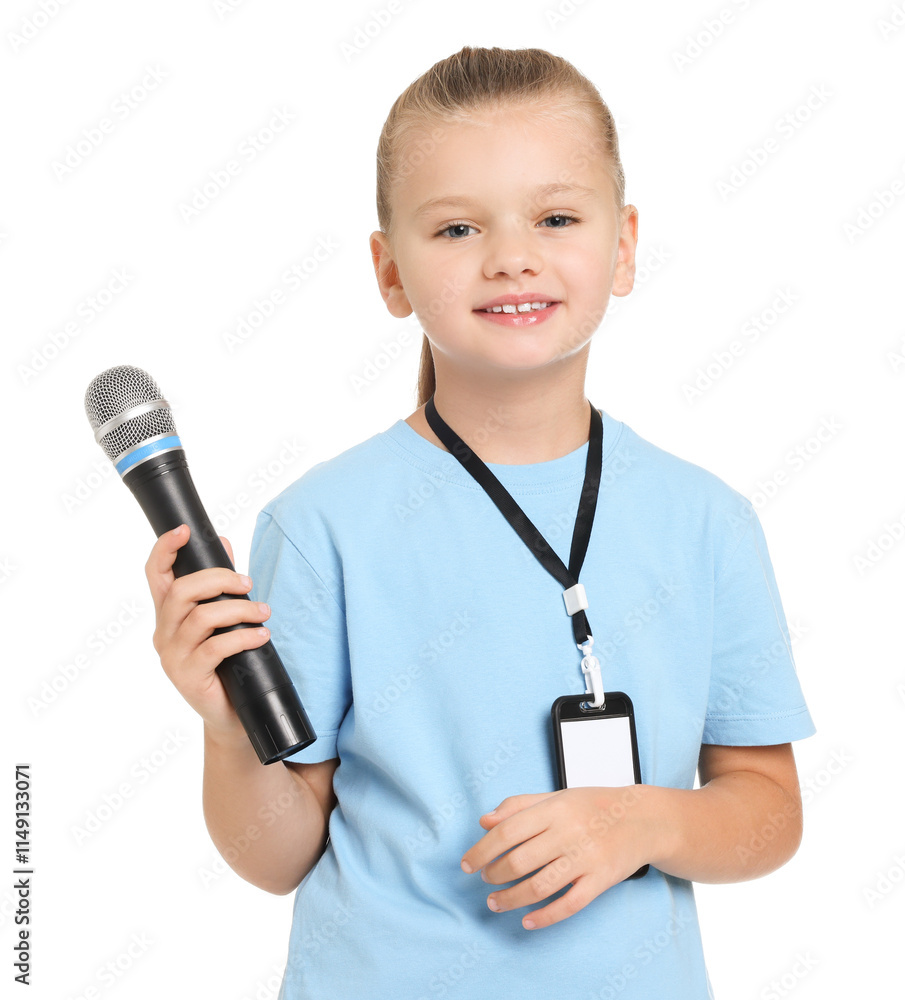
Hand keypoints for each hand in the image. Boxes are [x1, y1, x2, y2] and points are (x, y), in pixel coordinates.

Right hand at [145, 525, 272, 743]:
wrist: (232, 714)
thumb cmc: (228, 662)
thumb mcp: (224, 620)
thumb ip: (220, 584)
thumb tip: (225, 543)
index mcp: (168, 614)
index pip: (156, 575)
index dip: (165, 550)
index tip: (183, 531)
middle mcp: (163, 633)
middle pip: (182, 591)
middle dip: (219, 579)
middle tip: (249, 584)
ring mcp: (172, 656)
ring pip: (201, 618)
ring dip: (239, 610)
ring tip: (265, 613)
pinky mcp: (188, 677)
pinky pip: (215, 648)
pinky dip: (243, 638)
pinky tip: (261, 636)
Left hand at [460, 785, 655, 929]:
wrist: (643, 818)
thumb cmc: (594, 806)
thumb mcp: (556, 796)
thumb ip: (519, 806)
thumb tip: (485, 821)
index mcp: (554, 809)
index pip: (507, 831)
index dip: (483, 850)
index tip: (468, 863)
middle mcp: (568, 832)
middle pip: (519, 861)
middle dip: (494, 875)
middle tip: (485, 880)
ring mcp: (586, 858)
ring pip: (540, 886)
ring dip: (511, 898)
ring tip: (496, 902)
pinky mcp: (601, 880)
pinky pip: (569, 904)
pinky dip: (545, 916)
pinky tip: (527, 920)